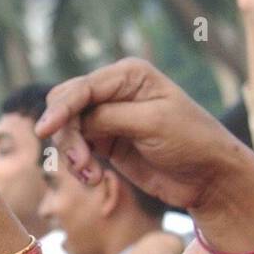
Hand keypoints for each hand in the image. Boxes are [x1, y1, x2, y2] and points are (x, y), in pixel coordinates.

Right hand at [36, 58, 253, 212]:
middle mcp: (115, 91)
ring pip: (67, 130)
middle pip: (66, 105)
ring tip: (92, 177)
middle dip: (66, 134)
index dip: (60, 109)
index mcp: (129, 74)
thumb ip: (108, 117)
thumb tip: (72, 120)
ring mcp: (108, 118)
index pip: (81, 88)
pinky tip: (95, 179)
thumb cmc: (191, 141)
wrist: (210, 178)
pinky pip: (76, 150)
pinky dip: (79, 166)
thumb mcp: (151, 123)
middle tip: (79, 162)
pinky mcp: (106, 143)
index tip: (44, 132)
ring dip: (72, 155)